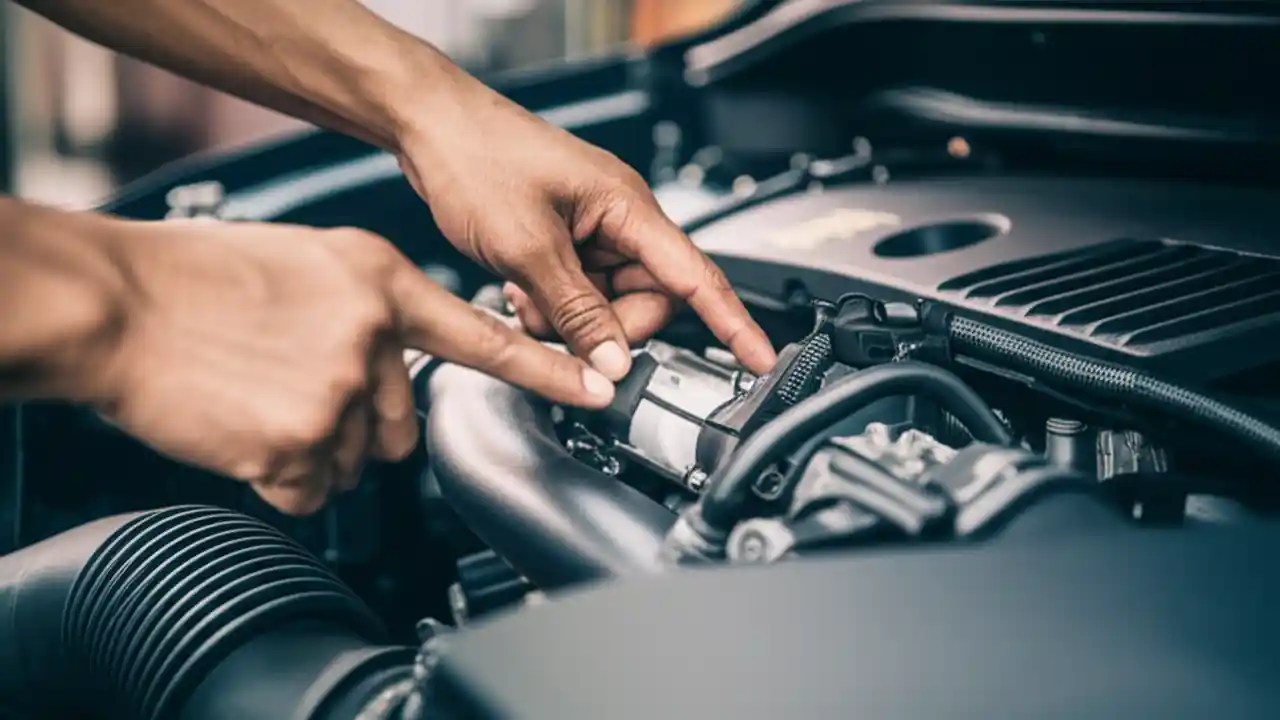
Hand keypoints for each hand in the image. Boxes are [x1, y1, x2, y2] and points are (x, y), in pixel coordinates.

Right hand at [94, 219, 617, 514]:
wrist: (119, 302)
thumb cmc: (200, 277)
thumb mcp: (309, 262)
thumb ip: (370, 306)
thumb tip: (400, 351)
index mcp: (380, 282)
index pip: (483, 337)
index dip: (545, 370)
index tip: (598, 387)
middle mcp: (371, 336)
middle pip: (401, 424)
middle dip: (358, 423)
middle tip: (296, 387)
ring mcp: (339, 392)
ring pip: (356, 461)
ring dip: (316, 449)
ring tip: (262, 401)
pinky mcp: (299, 443)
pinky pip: (311, 490)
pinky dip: (280, 475)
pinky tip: (245, 428)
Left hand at [395, 74, 776, 380]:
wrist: (430, 128)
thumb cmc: (478, 159)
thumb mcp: (528, 248)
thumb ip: (577, 312)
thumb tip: (615, 361)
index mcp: (628, 209)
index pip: (697, 277)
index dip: (733, 324)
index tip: (758, 359)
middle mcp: (619, 220)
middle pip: (649, 303)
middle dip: (609, 330)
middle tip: (561, 330)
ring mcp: (592, 230)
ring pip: (610, 305)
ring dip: (572, 321)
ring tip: (526, 303)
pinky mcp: (565, 240)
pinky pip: (580, 294)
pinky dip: (554, 307)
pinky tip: (520, 293)